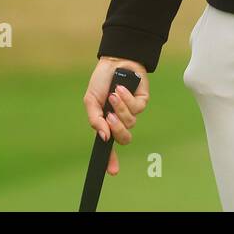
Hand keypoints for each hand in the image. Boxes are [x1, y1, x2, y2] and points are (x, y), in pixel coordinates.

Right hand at [83, 56, 148, 175]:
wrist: (114, 62)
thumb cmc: (101, 81)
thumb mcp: (91, 101)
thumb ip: (95, 120)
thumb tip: (103, 137)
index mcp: (107, 123)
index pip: (110, 146)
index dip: (111, 160)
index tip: (112, 171)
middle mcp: (120, 120)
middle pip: (124, 138)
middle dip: (117, 128)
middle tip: (109, 116)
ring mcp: (132, 112)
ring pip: (130, 122)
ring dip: (120, 108)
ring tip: (114, 94)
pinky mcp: (142, 102)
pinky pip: (137, 108)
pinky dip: (127, 98)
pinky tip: (121, 88)